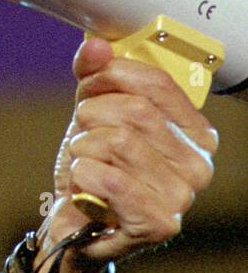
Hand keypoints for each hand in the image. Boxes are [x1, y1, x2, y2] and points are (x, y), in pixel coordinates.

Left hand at [36, 36, 218, 272]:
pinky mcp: (158, 223)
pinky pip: (108, 178)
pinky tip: (83, 184)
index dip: (112, 77)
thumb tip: (95, 46)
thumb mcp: (92, 116)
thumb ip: (95, 77)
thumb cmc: (93, 174)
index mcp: (195, 133)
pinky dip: (81, 175)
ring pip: (118, 142)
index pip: (158, 83)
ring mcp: (181, 196)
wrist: (74, 226)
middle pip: (136, 111)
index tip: (90, 89)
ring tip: (84, 164)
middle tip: (82, 135)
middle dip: (92, 116)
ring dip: (83, 148)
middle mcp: (198, 165)